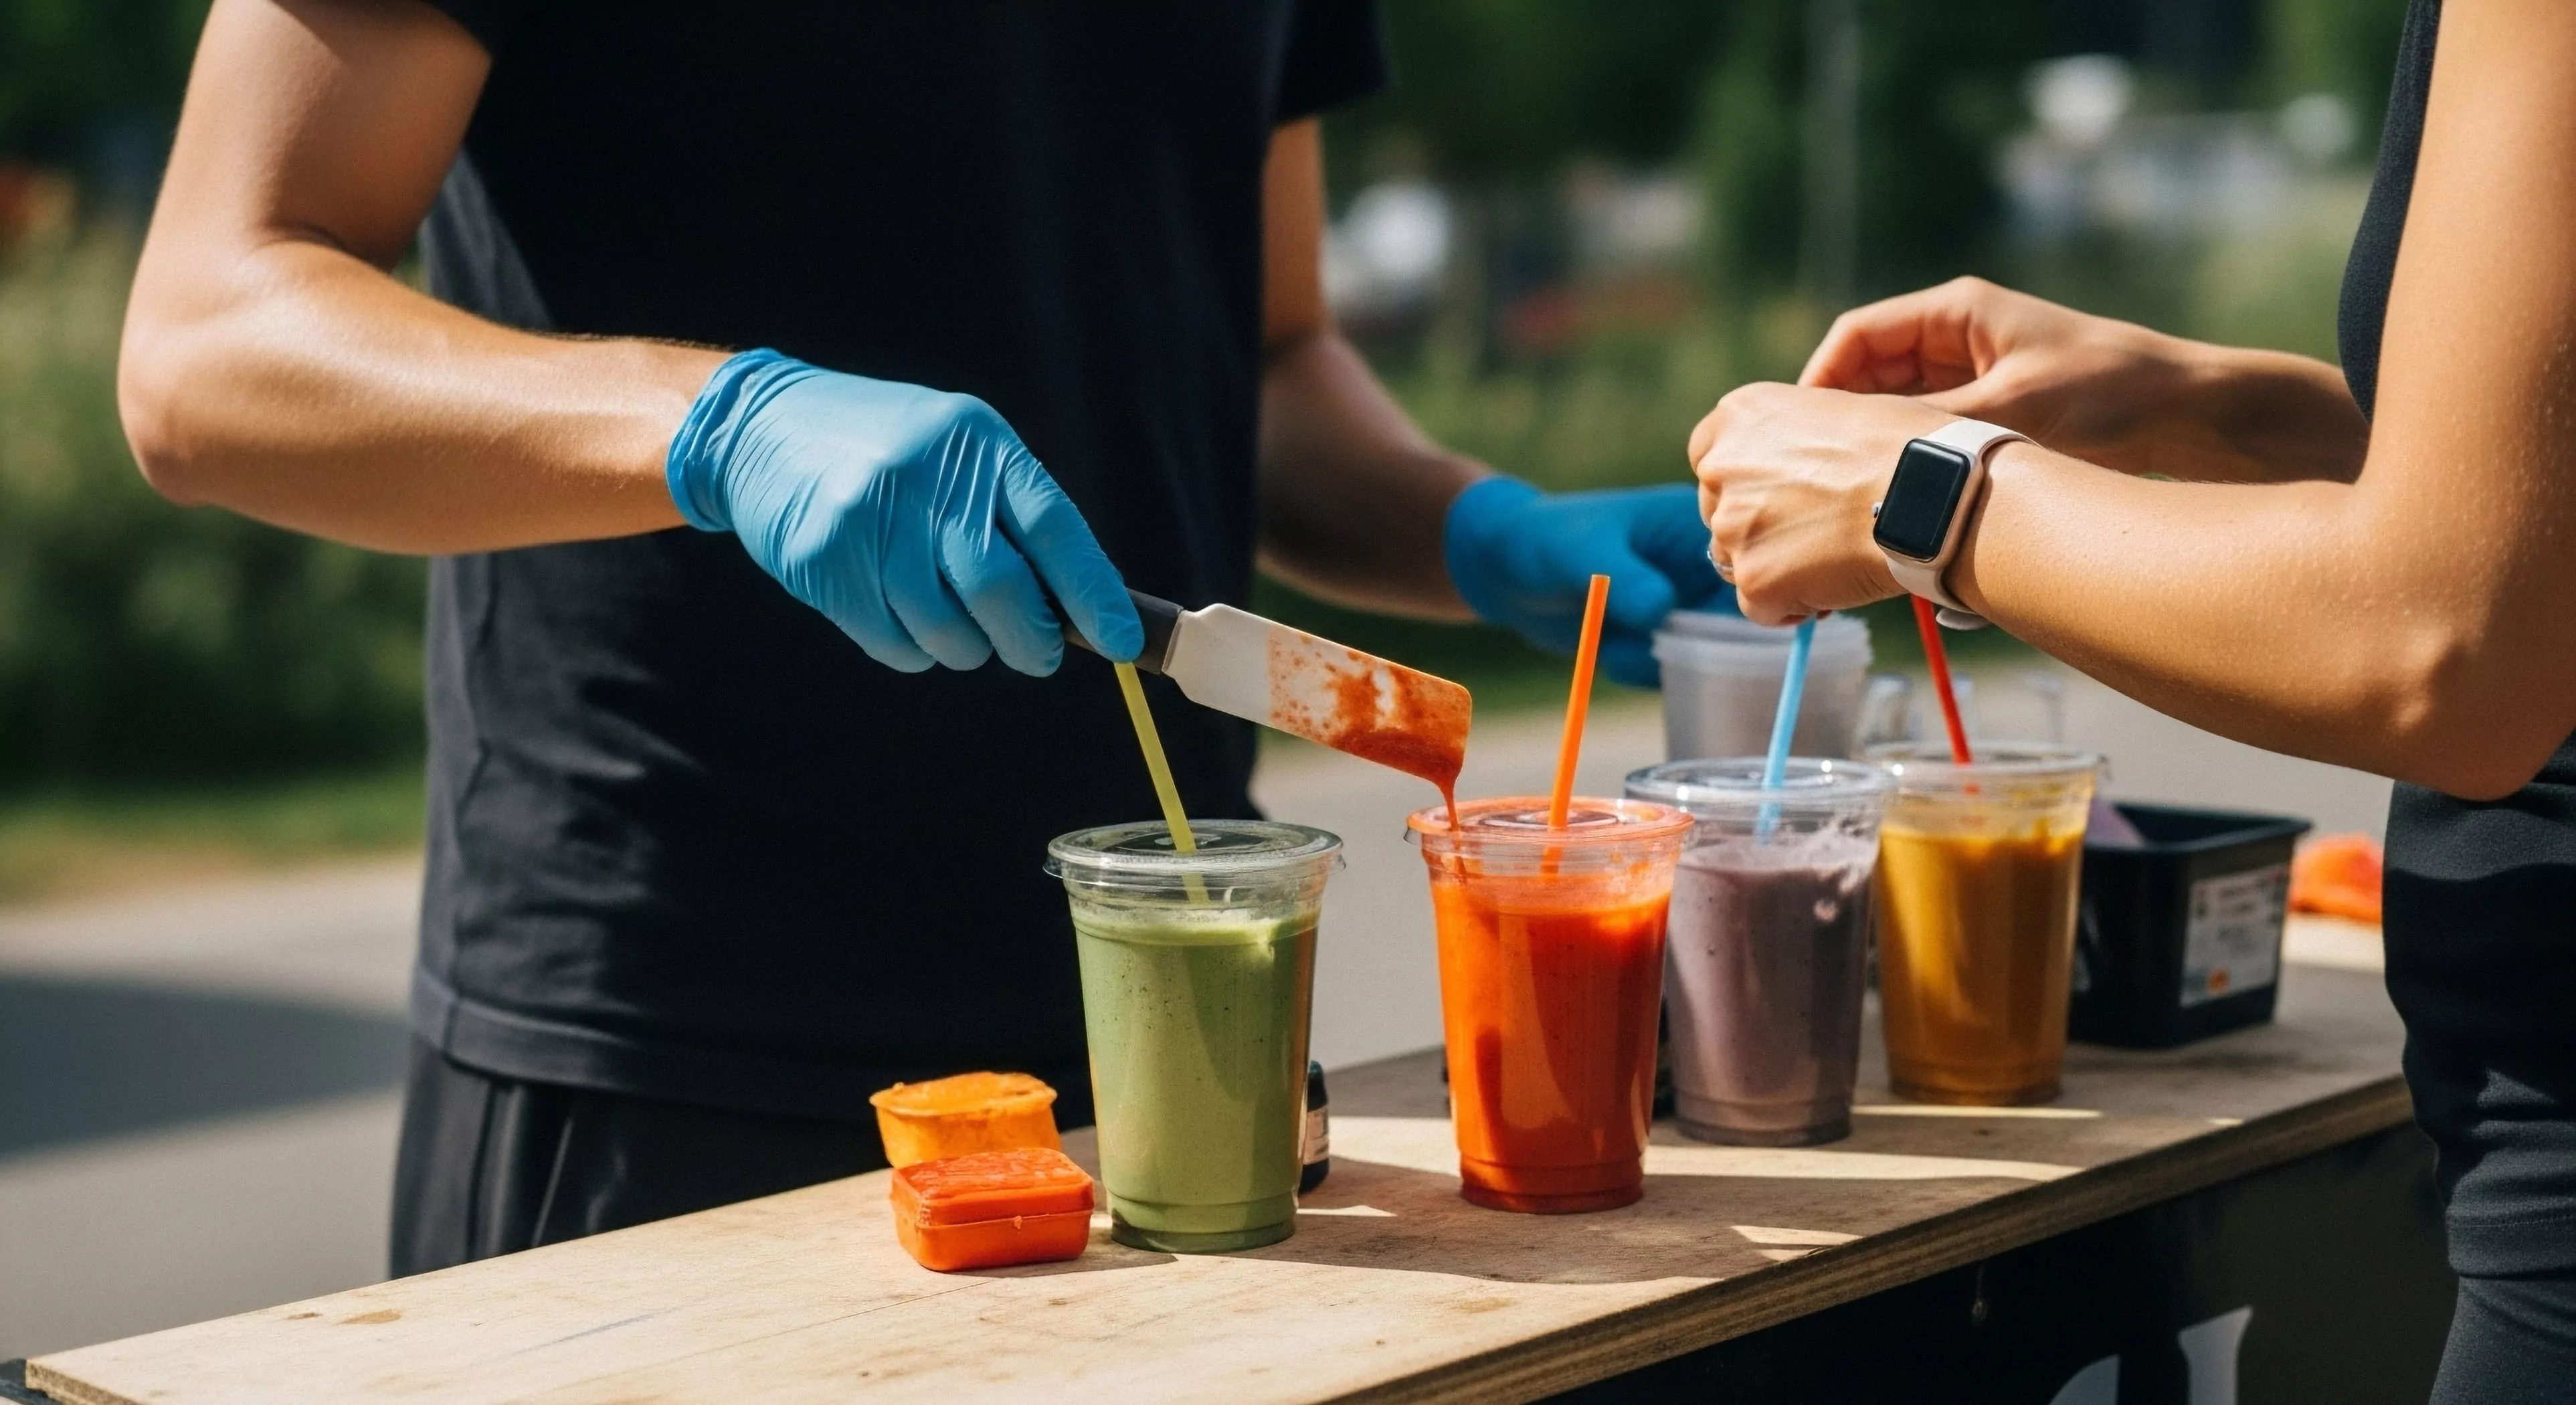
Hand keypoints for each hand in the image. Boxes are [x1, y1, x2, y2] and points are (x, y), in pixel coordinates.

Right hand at [667, 349, 1142, 673]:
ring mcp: (869, 523)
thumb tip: (1080, 605)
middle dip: (1032, 641)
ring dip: (967, 648)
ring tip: (957, 623)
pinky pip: (894, 646)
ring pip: (948, 632)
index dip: (1094, 594)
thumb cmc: (884, 449)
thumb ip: (1012, 515)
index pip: (1053, 529)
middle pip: (1002, 593)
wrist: (760, 428)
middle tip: (1038, 654)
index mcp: (976, 442)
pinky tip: (902, 615)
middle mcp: (925, 479)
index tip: (1123, 641)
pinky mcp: (824, 565)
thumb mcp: (957, 450)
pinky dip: (914, 651)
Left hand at [1444, 478, 1724, 686]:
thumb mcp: (1582, 554)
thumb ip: (1624, 580)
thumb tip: (1662, 610)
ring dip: (1660, 662)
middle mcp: (1702, 566)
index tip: (1690, 635)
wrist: (1503, 569)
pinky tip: (1607, 652)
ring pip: (1706, 653)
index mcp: (1696, 529)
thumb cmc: (1543, 541)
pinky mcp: (1664, 634)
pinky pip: (1676, 667)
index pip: (1744, 576)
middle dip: (1693, 647)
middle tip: (1639, 649)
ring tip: (1610, 646)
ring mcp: (1685, 602)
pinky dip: (1644, 671)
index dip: (1733, 612)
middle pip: (1735, 622)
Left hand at [1687, 383, 1959, 625]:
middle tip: (1814, 530)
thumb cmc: (1906, 447)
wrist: (1931, 495)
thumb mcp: (1836, 410)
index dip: (1742, 482)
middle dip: (1756, 525)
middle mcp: (1722, 466)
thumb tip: (1788, 470)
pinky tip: (1832, 587)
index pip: (1709, 456)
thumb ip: (1792, 437)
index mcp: (1739, 415)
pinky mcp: (1754, 579)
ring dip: (1774, 565)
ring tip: (1832, 557)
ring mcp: (1733, 526)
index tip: (1774, 495)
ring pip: (1736, 560)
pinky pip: (1760, 606)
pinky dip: (1790, 605)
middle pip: (1718, 511)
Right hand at [1801, 277, 2186, 474]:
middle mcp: (1956, 338)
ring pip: (1894, 411)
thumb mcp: (2013, 411)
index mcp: (1955, 312)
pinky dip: (1908, 462)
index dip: (1819, 381)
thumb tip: (1867, 462)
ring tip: (1850, 492)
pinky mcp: (1989, 413)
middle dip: (1840, 421)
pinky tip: (1898, 498)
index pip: (1857, 337)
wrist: (2187, 412)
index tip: (1804, 432)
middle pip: (1868, 375)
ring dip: (1874, 447)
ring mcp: (1972, 376)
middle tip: (1818, 474)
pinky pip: (1926, 435)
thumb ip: (1934, 431)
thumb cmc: (2110, 393)